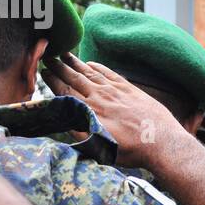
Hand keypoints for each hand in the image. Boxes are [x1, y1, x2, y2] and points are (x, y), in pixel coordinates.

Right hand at [42, 53, 186, 167]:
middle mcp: (100, 97)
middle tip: (48, 57)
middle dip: (60, 67)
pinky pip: (109, 74)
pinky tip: (91, 63)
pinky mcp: (129, 90)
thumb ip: (80, 131)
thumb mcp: (100, 148)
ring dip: (76, 63)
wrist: (161, 142)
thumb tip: (63, 118)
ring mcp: (115, 91)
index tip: (43, 70)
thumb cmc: (131, 150)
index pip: (66, 91)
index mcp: (90, 111)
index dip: (53, 80)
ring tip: (65, 54)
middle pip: (75, 78)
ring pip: (91, 73)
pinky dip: (98, 67)